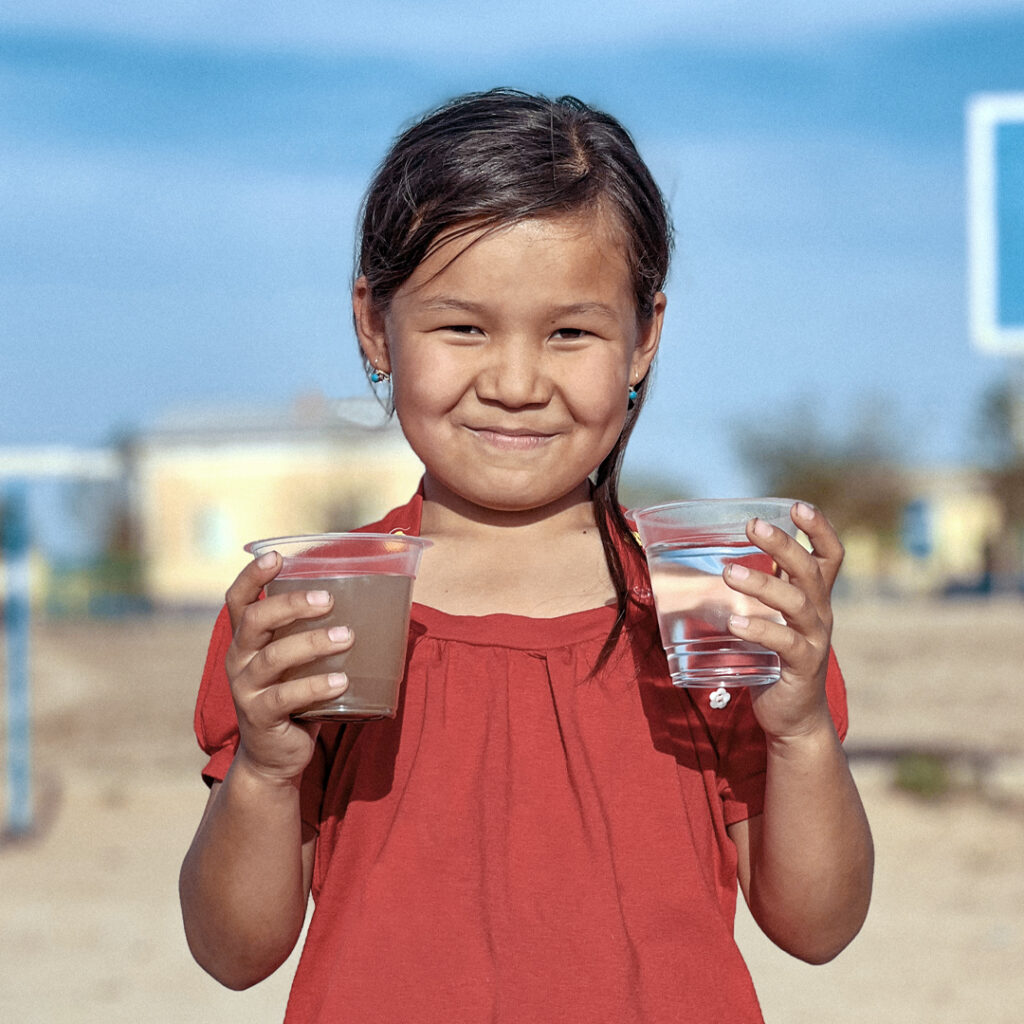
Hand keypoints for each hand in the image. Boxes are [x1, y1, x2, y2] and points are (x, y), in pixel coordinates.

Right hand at [224, 552, 354, 781]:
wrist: (276, 756)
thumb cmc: (296, 696)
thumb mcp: (297, 661)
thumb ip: (314, 633)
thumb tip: (375, 599)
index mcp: (246, 640)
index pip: (238, 600)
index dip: (252, 576)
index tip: (275, 556)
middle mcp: (239, 659)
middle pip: (255, 620)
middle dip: (291, 604)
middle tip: (329, 599)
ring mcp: (246, 689)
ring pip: (273, 658)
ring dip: (313, 643)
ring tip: (347, 636)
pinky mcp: (260, 717)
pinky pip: (286, 697)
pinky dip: (316, 685)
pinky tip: (341, 679)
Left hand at [723, 502, 843, 740]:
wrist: (794, 716)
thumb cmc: (775, 659)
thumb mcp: (770, 618)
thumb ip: (757, 592)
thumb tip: (714, 561)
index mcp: (814, 598)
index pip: (829, 556)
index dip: (819, 529)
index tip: (797, 506)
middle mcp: (820, 614)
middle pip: (811, 571)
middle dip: (783, 544)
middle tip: (752, 526)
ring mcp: (814, 640)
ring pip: (796, 602)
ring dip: (763, 584)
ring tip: (730, 573)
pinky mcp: (803, 666)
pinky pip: (786, 642)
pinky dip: (760, 629)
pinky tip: (735, 622)